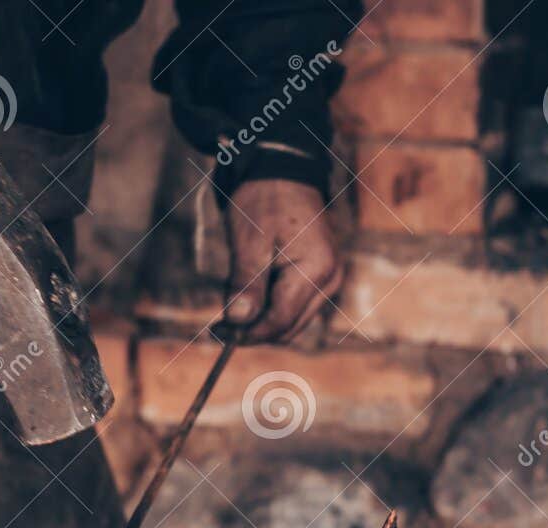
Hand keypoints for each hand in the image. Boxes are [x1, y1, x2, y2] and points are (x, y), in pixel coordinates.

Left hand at [223, 180, 342, 343]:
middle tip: (219, 326)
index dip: (248, 334)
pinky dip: (270, 308)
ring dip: (261, 321)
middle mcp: (330, 280)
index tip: (217, 334)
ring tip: (233, 304)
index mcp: (316, 269)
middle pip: (288, 327)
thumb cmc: (265, 200)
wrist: (282, 172)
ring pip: (292, 321)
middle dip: (254, 330)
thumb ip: (246, 284)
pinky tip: (250, 294)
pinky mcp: (320, 278)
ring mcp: (329, 280)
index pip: (280, 321)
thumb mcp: (249, 241)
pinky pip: (294, 307)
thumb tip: (238, 322)